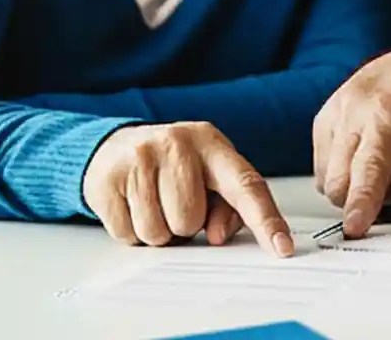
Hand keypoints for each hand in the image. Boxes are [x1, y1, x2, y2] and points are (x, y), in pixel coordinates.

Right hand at [82, 122, 293, 257]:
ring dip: (157, 230)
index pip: (246, 185)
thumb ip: (228, 207)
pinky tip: (132, 204)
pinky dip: (131, 231)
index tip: (281, 247)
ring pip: (157, 232)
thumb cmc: (172, 167)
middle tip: (173, 204)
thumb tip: (218, 235)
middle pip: (191, 219)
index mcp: (211, 144)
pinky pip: (128, 233)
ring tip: (153, 203)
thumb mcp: (207, 177)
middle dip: (184, 224)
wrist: (116, 146)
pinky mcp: (108, 177)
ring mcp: (140, 157)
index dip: (266, 220)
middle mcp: (177, 144)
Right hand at [312, 51, 390, 237]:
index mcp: (388, 113)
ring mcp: (332, 116)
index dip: (361, 199)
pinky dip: (341, 177)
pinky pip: (321, 169)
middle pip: (340, 180)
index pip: (370, 165)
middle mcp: (351, 113)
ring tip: (382, 169)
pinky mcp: (320, 123)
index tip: (356, 226)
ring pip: (326, 179)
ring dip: (351, 190)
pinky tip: (363, 162)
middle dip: (360, 202)